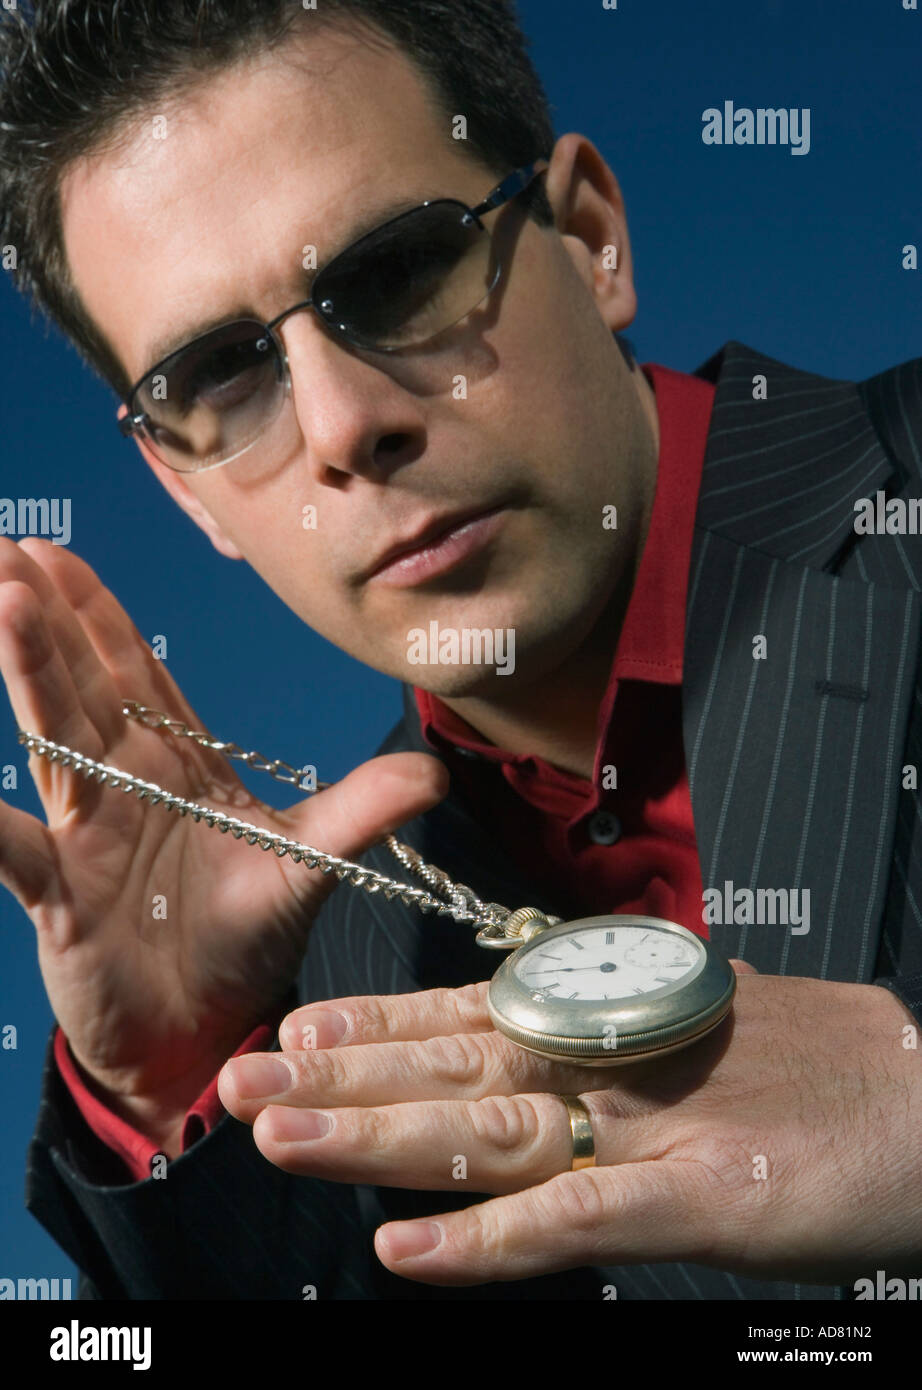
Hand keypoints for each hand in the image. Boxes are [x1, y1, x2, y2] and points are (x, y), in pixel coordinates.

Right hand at [0, 537, 446, 1144]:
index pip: (132, 672)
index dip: (96, 612)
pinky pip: (15, 851)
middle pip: (80, 686)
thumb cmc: (247, 938)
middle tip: (11, 549)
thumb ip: (360, 811)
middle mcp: (122, 786)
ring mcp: (85, 836)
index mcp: (175, 765)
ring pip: (54, 741)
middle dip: (45, 616)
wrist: (205, 1028)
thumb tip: (436, 770)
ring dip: (30, 674)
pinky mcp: (61, 896)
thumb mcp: (309, 864)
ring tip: (5, 601)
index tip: (58, 555)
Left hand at [218, 964, 921, 1286]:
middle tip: (245, 1077)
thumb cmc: (830, 1064)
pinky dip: (485, 1240)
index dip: (384, 1024)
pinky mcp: (697, 1200)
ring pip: (489, 1129)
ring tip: (284, 1135)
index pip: (474, 1016)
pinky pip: (571, 1221)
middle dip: (346, 1075)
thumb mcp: (717, 1020)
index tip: (303, 1026)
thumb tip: (578, 1020)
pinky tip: (403, 1252)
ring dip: (379, 1137)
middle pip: (456, 1067)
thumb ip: (636, 1025)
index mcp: (616, 1022)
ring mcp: (649, 1129)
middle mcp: (613, 1064)